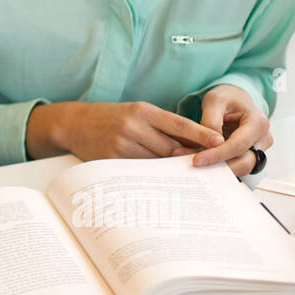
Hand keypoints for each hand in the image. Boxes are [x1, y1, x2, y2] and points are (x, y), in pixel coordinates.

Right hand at [31, 101, 223, 161]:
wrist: (75, 123)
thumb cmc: (111, 117)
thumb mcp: (136, 112)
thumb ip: (162, 126)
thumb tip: (194, 144)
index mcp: (142, 111)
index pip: (178, 124)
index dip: (201, 134)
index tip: (219, 141)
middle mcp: (133, 127)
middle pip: (171, 148)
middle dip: (189, 159)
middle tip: (210, 168)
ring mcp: (121, 145)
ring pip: (157, 163)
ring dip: (172, 171)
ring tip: (188, 178)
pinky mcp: (112, 161)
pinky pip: (139, 172)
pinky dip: (152, 176)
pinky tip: (161, 183)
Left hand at [174, 84, 272, 177]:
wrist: (235, 99)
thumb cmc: (227, 98)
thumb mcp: (214, 101)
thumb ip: (211, 121)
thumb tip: (210, 144)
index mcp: (258, 122)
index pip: (238, 145)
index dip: (217, 155)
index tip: (197, 161)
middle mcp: (263, 138)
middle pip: (244, 162)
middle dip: (219, 167)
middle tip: (195, 167)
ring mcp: (259, 149)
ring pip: (241, 168)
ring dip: (219, 170)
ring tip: (196, 166)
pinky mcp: (251, 156)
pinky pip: (236, 166)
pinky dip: (220, 167)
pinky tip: (204, 164)